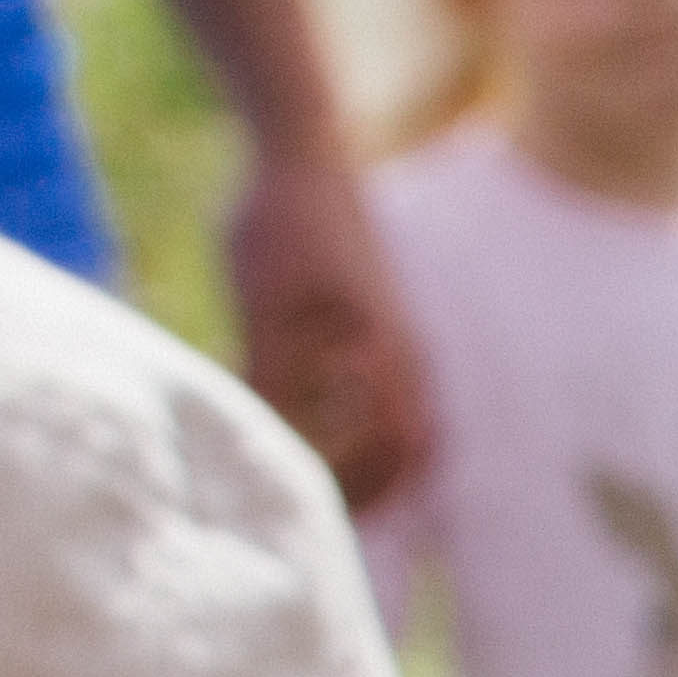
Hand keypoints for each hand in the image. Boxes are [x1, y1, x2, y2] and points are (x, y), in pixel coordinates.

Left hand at [226, 142, 435, 509]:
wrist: (303, 153)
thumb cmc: (279, 222)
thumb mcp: (263, 299)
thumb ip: (270, 374)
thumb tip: (265, 443)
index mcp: (385, 354)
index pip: (390, 449)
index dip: (356, 492)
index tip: (312, 515)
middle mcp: (406, 354)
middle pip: (414, 448)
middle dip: (376, 492)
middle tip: (325, 523)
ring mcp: (401, 339)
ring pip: (408, 425)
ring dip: (375, 463)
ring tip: (327, 492)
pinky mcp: (383, 326)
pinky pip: (394, 398)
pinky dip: (369, 431)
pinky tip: (323, 433)